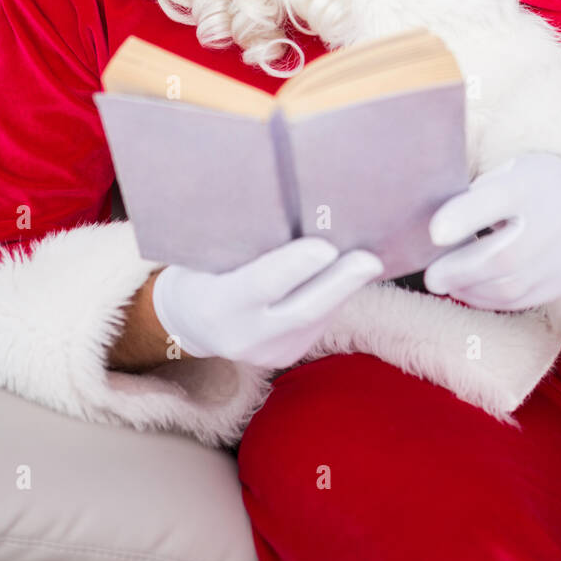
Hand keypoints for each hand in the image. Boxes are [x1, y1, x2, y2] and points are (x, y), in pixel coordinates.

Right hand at [151, 238, 384, 366]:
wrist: (190, 321)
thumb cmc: (200, 269)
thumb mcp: (207, 254)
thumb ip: (241, 240)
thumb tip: (290, 204)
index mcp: (216, 304)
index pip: (261, 285)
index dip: (295, 267)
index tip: (326, 246)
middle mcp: (243, 335)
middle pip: (302, 310)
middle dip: (340, 283)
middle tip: (370, 259)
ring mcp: (268, 352)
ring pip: (317, 318)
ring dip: (345, 288)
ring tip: (369, 257)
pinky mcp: (287, 355)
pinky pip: (318, 324)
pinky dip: (335, 297)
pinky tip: (349, 275)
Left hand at [423, 152, 560, 310]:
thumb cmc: (529, 182)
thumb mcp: (506, 172)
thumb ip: (473, 196)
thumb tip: (430, 231)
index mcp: (528, 186)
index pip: (497, 199)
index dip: (463, 217)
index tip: (434, 233)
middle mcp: (550, 222)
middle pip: (502, 256)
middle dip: (459, 271)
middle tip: (431, 277)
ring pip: (510, 287)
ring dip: (470, 290)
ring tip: (448, 284)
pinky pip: (521, 300)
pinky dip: (490, 299)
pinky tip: (471, 291)